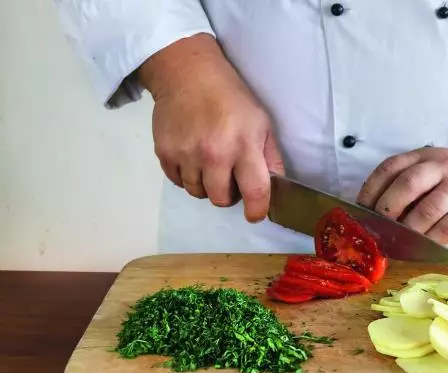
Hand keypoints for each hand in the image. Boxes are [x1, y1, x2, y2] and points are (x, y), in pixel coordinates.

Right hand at [138, 34, 284, 221]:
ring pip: (197, 192)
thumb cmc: (232, 99)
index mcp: (244, 145)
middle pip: (220, 199)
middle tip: (230, 178)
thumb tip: (275, 187)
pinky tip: (192, 158)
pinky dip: (187, 176)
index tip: (255, 213)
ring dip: (206, 185)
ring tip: (210, 165)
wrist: (188, 75)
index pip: (254, 192)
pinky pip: (177, 182)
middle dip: (228, 195)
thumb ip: (270, 157)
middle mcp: (214, 154)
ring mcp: (186, 154)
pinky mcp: (164, 152)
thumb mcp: (262, 123)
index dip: (257, 210)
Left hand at [357, 130, 447, 243]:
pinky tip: (422, 250)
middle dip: (386, 210)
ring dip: (408, 232)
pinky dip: (431, 242)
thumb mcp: (434, 174)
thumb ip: (410, 189)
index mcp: (424, 156)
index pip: (390, 168)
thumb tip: (375, 220)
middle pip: (407, 185)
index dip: (370, 190)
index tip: (359, 212)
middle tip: (377, 231)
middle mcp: (441, 166)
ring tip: (397, 247)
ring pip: (427, 210)